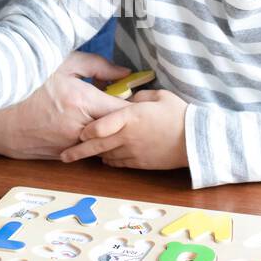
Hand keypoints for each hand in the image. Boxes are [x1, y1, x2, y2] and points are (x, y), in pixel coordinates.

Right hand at [0, 52, 132, 159]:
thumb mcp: (61, 63)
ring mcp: (68, 146)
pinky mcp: (58, 157)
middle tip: (127, 114)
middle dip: (124, 124)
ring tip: (105, 122)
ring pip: (101, 146)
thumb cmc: (25, 82)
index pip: (124, 111)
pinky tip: (84, 131)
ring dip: (107, 136)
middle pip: (117, 132)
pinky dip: (89, 144)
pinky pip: (83, 152)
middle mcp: (78, 128)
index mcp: (82, 101)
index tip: (136, 101)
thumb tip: (124, 73)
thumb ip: (97, 66)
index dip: (134, 107)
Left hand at [61, 89, 189, 169]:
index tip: (79, 131)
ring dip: (94, 155)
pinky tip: (105, 158)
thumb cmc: (178, 114)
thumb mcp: (158, 96)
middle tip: (64, 155)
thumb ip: (138, 97)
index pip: (101, 126)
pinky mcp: (140, 163)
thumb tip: (126, 100)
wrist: (196, 140)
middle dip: (78, 151)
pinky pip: (118, 164)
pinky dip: (109, 161)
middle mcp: (128, 136)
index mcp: (131, 117)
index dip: (87, 130)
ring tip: (80, 155)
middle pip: (97, 145)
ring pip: (106, 156)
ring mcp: (133, 152)